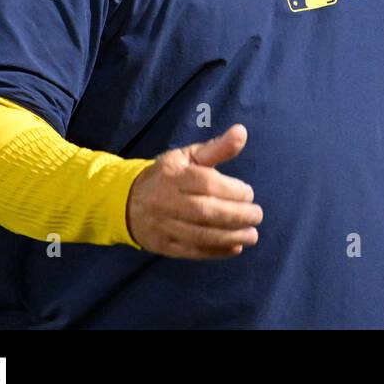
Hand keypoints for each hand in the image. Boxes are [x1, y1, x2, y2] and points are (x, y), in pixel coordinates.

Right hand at [126, 124, 262, 259]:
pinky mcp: (163, 246)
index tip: (249, 193)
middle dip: (236, 215)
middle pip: (204, 211)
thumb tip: (242, 131)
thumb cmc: (168, 175)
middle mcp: (165, 201)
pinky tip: (235, 248)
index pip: (205, 183)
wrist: (126, 202)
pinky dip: (216, 252)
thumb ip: (216, 147)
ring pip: (199, 235)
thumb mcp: (188, 156)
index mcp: (173, 175)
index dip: (232, 190)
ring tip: (252, 235)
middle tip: (257, 215)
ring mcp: (163, 226)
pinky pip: (191, 251)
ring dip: (230, 237)